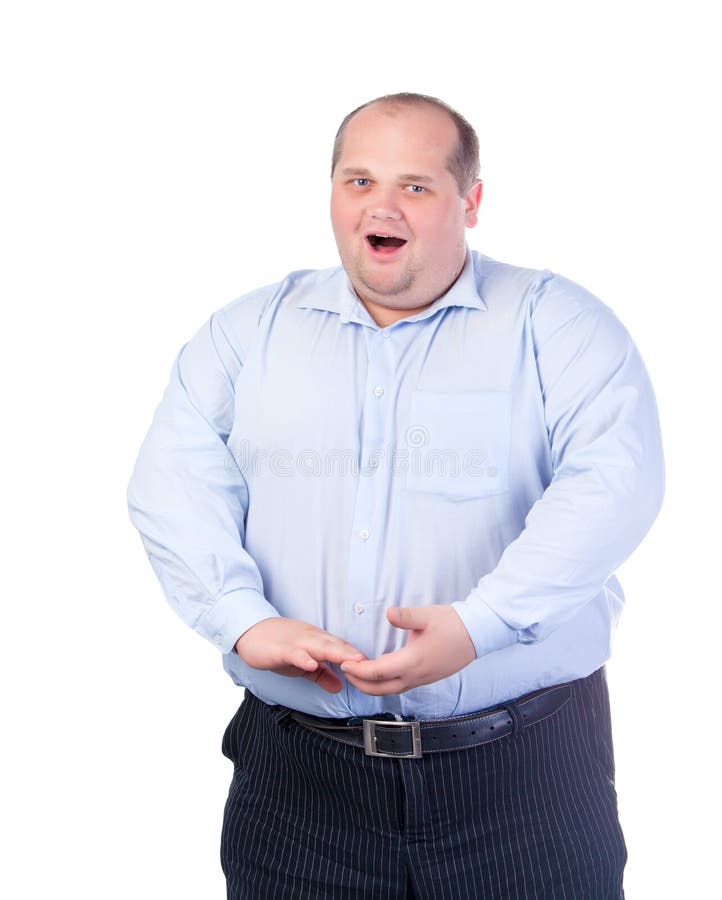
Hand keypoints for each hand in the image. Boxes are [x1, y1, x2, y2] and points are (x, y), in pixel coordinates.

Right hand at [234, 617, 365, 693]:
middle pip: (335, 645)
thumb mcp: (302, 663)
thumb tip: (339, 686)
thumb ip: (321, 674)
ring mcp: (296, 642)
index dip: (357, 658)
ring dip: (335, 653)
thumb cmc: (278, 647)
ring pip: (318, 646)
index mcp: (317, 642)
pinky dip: (302, 658)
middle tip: (371, 663)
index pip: (342, 648)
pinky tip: (310, 664)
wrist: (251, 632)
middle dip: (352, 654)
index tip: (375, 667)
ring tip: (350, 662)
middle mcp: (310, 638)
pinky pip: (293, 653)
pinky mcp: (279, 649)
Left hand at [340, 605, 475, 695]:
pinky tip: (381, 675)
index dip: (358, 670)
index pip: (378, 672)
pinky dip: (385, 685)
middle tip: (346, 672)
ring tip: (358, 676)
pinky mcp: (427, 678)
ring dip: (372, 686)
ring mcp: (423, 679)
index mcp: (413, 662)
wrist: (477, 634)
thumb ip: (405, 616)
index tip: (344, 663)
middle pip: (381, 689)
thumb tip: (389, 613)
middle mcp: (416, 676)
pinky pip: (401, 687)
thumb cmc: (453, 624)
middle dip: (360, 683)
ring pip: (391, 691)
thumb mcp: (427, 615)